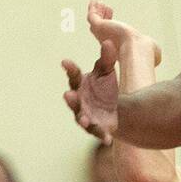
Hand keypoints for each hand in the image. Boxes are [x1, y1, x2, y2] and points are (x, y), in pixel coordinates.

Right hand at [61, 11, 121, 143]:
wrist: (115, 108)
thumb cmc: (105, 87)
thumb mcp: (106, 71)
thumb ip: (107, 58)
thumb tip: (109, 41)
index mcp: (79, 86)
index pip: (73, 76)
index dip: (70, 69)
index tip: (65, 61)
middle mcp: (79, 102)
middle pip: (74, 101)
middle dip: (71, 99)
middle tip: (68, 94)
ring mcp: (86, 115)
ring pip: (82, 118)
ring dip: (82, 119)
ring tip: (84, 120)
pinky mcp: (98, 128)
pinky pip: (99, 132)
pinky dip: (102, 135)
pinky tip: (108, 139)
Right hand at [86, 0, 161, 66]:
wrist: (137, 49)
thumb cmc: (144, 53)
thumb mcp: (147, 50)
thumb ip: (147, 49)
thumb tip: (156, 53)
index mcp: (119, 46)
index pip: (112, 34)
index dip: (112, 24)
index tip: (112, 16)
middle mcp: (109, 40)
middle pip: (103, 26)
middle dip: (103, 17)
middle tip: (104, 8)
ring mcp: (102, 33)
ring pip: (96, 20)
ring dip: (98, 11)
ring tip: (99, 3)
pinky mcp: (99, 26)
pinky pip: (92, 16)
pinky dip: (92, 8)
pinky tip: (94, 1)